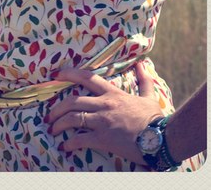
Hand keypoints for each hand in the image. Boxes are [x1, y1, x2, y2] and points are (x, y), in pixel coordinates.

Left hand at [45, 62, 163, 164]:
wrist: (160, 139)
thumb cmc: (154, 119)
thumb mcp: (148, 96)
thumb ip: (143, 80)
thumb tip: (141, 64)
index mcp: (112, 93)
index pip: (86, 78)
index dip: (69, 74)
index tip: (56, 75)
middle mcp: (104, 105)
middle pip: (72, 100)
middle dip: (57, 107)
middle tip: (50, 114)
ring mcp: (102, 122)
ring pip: (72, 118)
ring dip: (58, 124)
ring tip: (52, 129)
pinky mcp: (103, 139)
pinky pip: (80, 139)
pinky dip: (69, 143)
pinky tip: (65, 147)